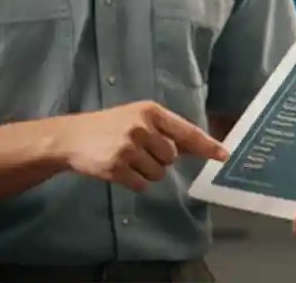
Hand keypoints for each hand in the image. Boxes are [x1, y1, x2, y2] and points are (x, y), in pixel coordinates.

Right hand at [56, 101, 227, 191]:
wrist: (72, 137)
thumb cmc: (110, 126)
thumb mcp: (138, 118)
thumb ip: (166, 131)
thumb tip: (196, 148)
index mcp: (151, 111)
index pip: (186, 131)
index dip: (207, 145)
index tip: (223, 155)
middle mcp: (142, 127)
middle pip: (172, 157)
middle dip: (159, 159)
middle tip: (138, 151)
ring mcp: (129, 147)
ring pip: (158, 174)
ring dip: (146, 172)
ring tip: (127, 158)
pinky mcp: (117, 167)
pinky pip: (142, 185)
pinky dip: (135, 182)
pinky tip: (120, 169)